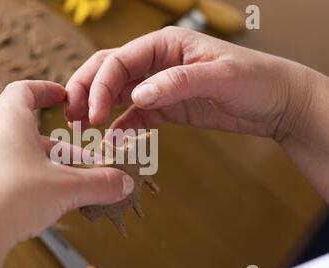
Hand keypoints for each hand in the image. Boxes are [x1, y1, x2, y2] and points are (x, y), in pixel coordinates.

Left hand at [0, 80, 133, 267]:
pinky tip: (32, 204)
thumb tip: (123, 183)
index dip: (45, 90)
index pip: (24, 90)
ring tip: (62, 188)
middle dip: (57, 148)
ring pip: (12, 156)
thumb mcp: (66, 189)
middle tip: (80, 165)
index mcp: (7, 121)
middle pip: (26, 132)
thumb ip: (99, 183)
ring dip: (39, 167)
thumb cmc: (13, 199)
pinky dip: (18, 183)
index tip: (62, 96)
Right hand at [66, 26, 328, 199]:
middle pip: (108, 72)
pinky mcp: (165, 108)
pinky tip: (111, 141)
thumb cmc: (255, 80)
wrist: (276, 103)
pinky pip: (134, 116)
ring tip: (82, 129)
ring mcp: (158, 86)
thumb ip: (177, 82)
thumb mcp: (220, 76)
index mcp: (164, 44)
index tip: (94, 114)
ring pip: (117, 94)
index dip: (100, 85)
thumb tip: (137, 95)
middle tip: (73, 117)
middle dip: (87, 92)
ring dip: (98, 109)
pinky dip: (121, 128)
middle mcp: (155, 62)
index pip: (119, 60)